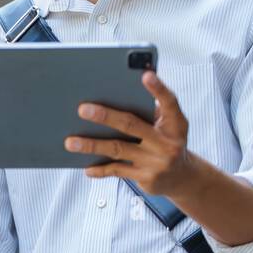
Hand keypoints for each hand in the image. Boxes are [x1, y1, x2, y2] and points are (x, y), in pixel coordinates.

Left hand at [64, 69, 196, 196]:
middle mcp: (168, 142)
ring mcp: (157, 162)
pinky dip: (100, 169)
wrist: (182, 177)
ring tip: (70, 142)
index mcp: (175, 124)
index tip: (146, 75)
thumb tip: (121, 91)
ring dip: (92, 145)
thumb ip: (151, 110)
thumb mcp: (168, 125)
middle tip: (82, 109)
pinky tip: (86, 168)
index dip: (158, 88)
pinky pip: (117, 170)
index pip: (169, 102)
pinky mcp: (146, 178)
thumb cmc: (167, 142)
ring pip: (118, 149)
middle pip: (131, 125)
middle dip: (105, 116)